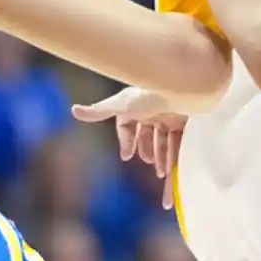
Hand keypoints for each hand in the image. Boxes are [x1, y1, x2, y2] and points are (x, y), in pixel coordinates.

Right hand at [73, 87, 187, 209]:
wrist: (181, 87)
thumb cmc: (149, 93)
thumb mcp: (121, 105)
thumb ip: (99, 111)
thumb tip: (73, 110)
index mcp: (137, 105)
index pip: (127, 125)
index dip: (126, 140)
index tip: (127, 156)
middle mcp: (154, 110)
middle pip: (148, 134)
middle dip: (147, 151)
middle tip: (149, 164)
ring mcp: (171, 116)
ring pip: (164, 141)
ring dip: (162, 158)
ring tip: (162, 173)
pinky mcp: (187, 122)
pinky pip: (179, 143)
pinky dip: (175, 157)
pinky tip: (172, 171)